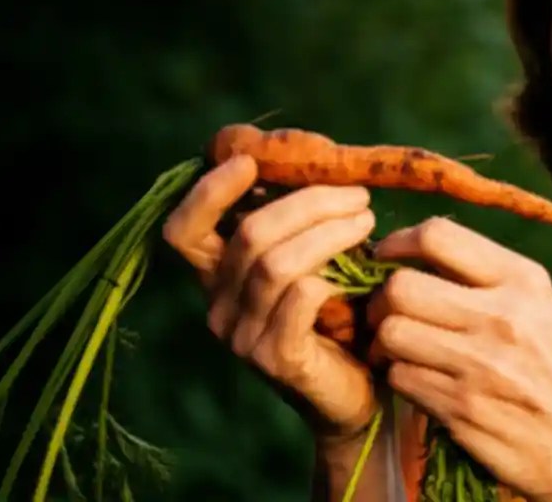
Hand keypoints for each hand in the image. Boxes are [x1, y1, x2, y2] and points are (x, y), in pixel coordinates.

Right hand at [161, 155, 380, 444]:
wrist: (358, 391)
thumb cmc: (337, 313)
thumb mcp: (309, 260)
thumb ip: (295, 222)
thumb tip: (312, 160)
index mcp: (217, 277)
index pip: (183, 231)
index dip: (209, 192)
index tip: (249, 162)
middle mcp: (218, 307)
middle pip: (248, 235)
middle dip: (308, 204)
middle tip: (359, 195)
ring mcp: (243, 337)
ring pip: (275, 264)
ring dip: (329, 232)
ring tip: (368, 219)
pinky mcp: (278, 359)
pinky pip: (299, 300)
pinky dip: (331, 276)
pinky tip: (360, 271)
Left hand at [367, 217, 551, 501]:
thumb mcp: (537, 309)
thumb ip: (484, 278)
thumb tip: (412, 251)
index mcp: (524, 279)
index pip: (439, 235)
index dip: (397, 243)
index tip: (386, 258)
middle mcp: (504, 314)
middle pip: (401, 286)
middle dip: (381, 301)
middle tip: (387, 315)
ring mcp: (482, 363)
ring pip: (392, 332)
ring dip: (383, 343)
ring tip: (398, 350)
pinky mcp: (462, 407)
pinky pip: (399, 377)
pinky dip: (399, 378)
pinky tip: (419, 381)